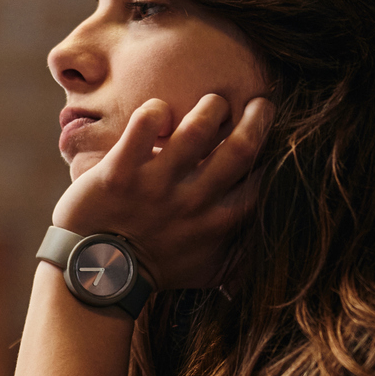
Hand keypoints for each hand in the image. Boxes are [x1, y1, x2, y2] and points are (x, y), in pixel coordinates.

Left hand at [49, 93, 271, 289]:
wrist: (99, 273)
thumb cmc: (158, 269)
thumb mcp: (210, 270)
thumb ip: (242, 257)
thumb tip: (270, 245)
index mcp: (219, 222)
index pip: (264, 179)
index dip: (275, 152)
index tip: (273, 137)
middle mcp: (193, 201)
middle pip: (241, 147)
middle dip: (259, 117)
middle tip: (259, 103)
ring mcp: (156, 185)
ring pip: (198, 128)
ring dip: (212, 107)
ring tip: (214, 104)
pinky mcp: (121, 172)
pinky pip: (144, 125)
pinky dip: (156, 110)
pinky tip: (160, 114)